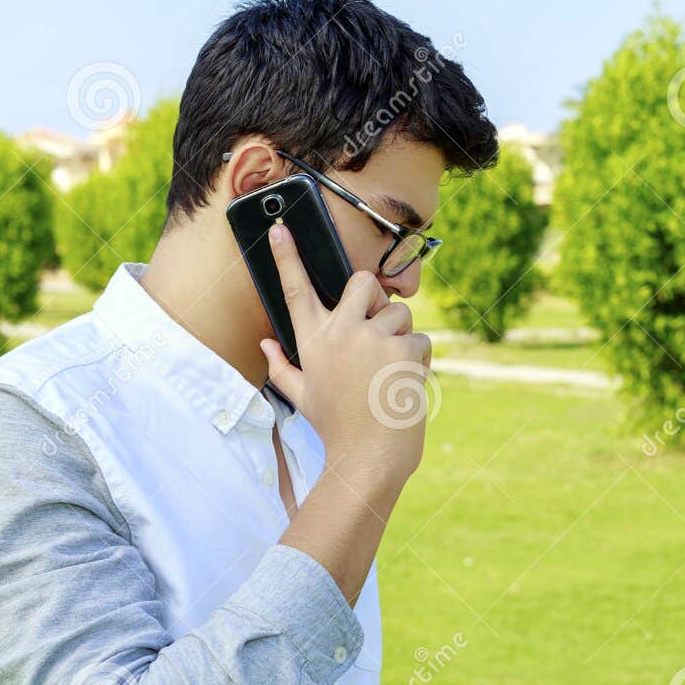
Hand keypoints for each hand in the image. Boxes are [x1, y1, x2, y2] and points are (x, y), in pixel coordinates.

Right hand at [258, 220, 432, 490]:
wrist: (368, 457)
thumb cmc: (335, 426)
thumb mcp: (302, 397)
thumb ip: (282, 367)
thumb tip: (265, 345)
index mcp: (312, 340)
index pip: (296, 289)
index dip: (287, 256)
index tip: (281, 226)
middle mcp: (340, 332)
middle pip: (363, 282)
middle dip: (374, 297)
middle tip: (376, 326)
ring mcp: (374, 339)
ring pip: (400, 312)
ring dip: (400, 335)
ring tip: (389, 371)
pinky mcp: (404, 349)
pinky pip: (420, 338)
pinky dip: (418, 359)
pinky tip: (404, 384)